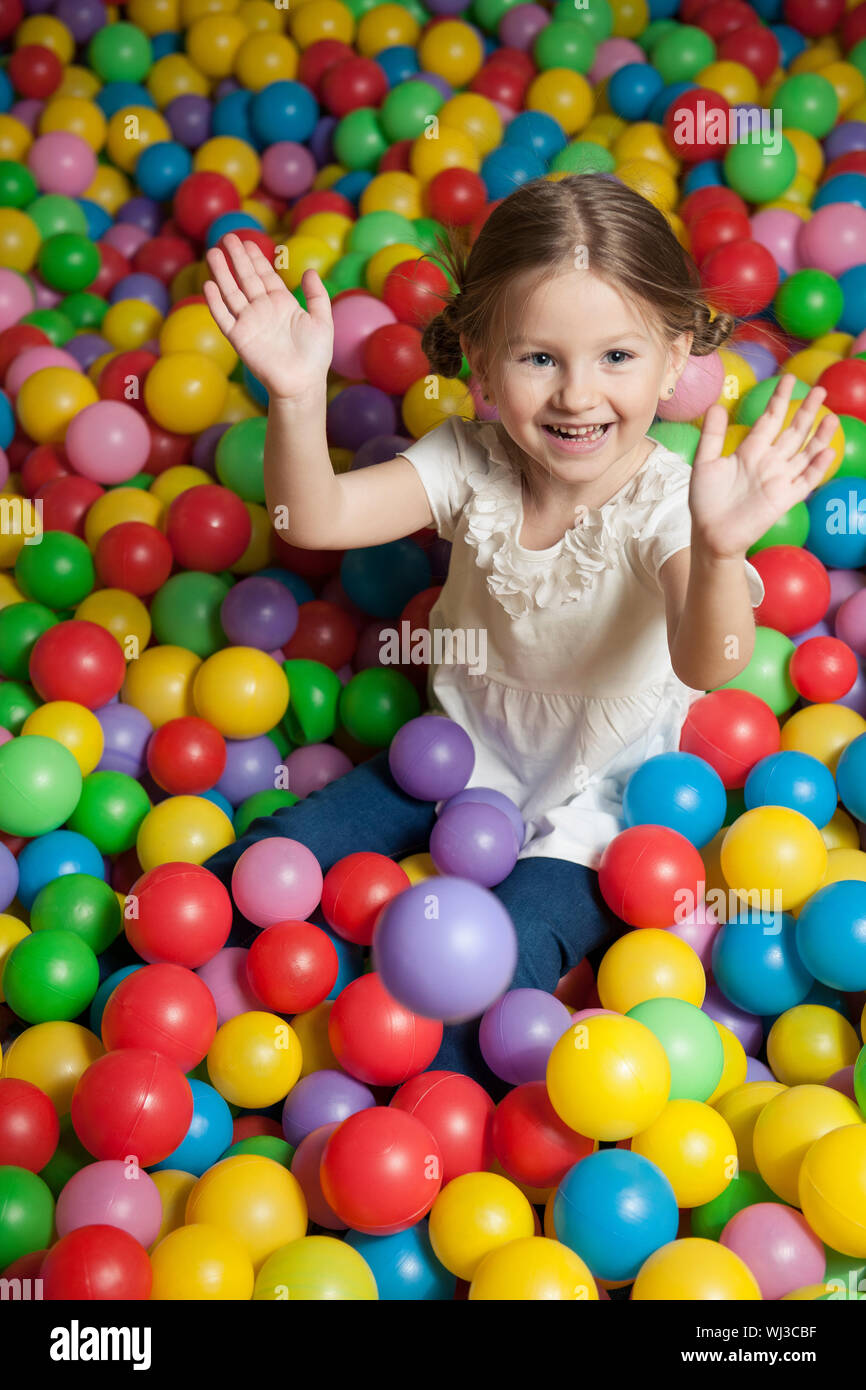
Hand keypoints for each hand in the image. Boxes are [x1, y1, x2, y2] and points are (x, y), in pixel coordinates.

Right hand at [202, 233, 333, 401]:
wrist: (303, 383)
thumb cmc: (315, 356)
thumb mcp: (322, 321)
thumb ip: (317, 295)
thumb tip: (310, 270)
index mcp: (281, 303)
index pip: (265, 275)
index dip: (256, 258)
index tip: (247, 241)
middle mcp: (263, 310)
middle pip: (246, 278)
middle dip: (237, 258)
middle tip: (228, 237)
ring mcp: (250, 323)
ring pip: (232, 293)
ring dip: (222, 274)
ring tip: (214, 253)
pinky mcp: (240, 338)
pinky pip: (224, 318)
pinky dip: (216, 303)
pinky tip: (209, 285)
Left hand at [688, 373, 838, 558]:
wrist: (710, 534)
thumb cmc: (705, 500)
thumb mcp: (705, 463)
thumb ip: (712, 435)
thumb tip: (716, 405)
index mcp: (750, 450)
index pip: (770, 419)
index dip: (780, 399)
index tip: (788, 378)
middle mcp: (769, 461)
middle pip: (793, 431)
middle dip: (806, 411)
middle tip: (820, 389)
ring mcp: (779, 479)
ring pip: (805, 453)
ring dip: (819, 436)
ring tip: (830, 417)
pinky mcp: (785, 498)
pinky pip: (806, 481)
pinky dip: (817, 467)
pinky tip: (827, 451)